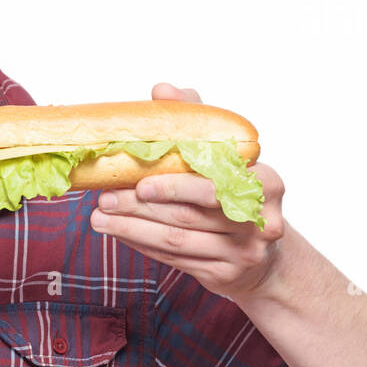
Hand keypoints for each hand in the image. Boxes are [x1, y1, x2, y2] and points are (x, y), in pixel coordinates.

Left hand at [89, 83, 285, 300]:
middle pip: (189, 215)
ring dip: (133, 228)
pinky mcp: (225, 275)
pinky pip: (175, 259)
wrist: (262, 251)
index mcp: (267, 183)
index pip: (216, 186)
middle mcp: (260, 221)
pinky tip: (120, 232)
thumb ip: (196, 120)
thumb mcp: (224, 154)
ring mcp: (244, 253)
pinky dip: (142, 245)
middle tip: (104, 199)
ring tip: (99, 218)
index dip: (176, 186)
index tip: (138, 183)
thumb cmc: (234, 191)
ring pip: (177, 241)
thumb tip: (162, 90)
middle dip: (140, 207)